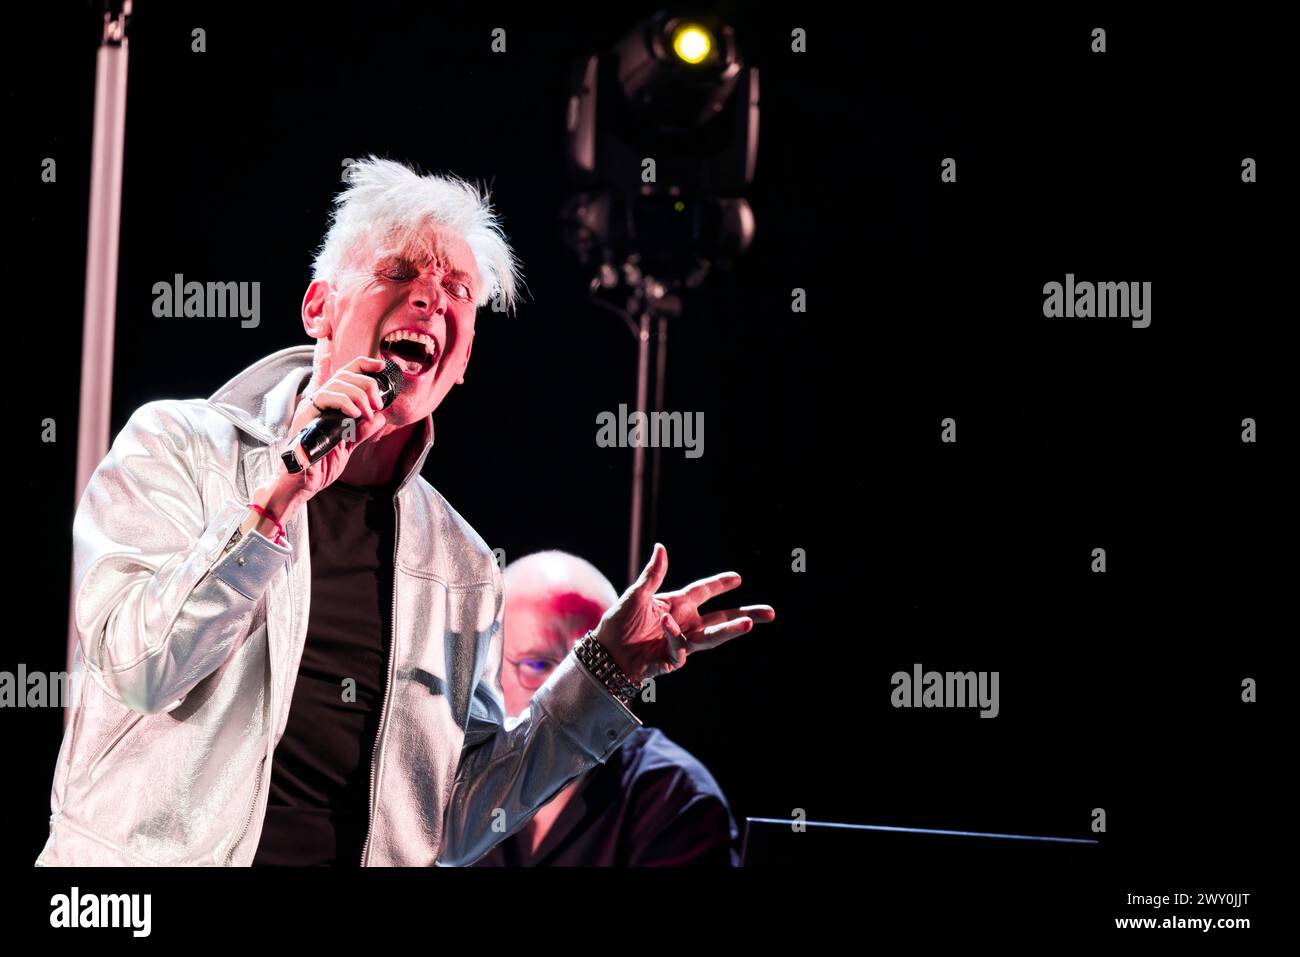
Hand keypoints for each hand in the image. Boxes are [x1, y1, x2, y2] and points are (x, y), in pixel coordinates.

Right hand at [277, 355, 391, 500]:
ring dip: (358, 395)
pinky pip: (324, 399)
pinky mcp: (305, 418)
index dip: (363, 365)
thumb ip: (362, 430)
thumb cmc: (321, 465)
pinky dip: (344, 403)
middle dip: (366, 384)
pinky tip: (355, 415)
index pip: (345, 374)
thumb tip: (380, 417)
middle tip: (377, 404)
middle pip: (343, 375)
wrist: (302, 484)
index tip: (381, 367)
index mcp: (328, 405)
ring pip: (336, 384)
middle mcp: (317, 403)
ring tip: (366, 413)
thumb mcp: (348, 445)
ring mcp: (310, 408)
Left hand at [592, 543, 774, 683]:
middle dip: (745, 615)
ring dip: (730, 630)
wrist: (605, 653)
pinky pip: (680, 648)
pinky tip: (668, 625)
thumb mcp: (635, 595)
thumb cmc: (618, 622)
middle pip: (721, 618)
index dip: (720, 584)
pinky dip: (675, 636)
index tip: (738, 577)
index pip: (704, 591)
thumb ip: (653, 575)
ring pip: (712, 636)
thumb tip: (661, 547)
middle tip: (770, 613)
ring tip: (747, 624)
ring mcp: (681, 642)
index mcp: (677, 603)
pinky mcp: (673, 660)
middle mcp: (685, 623)